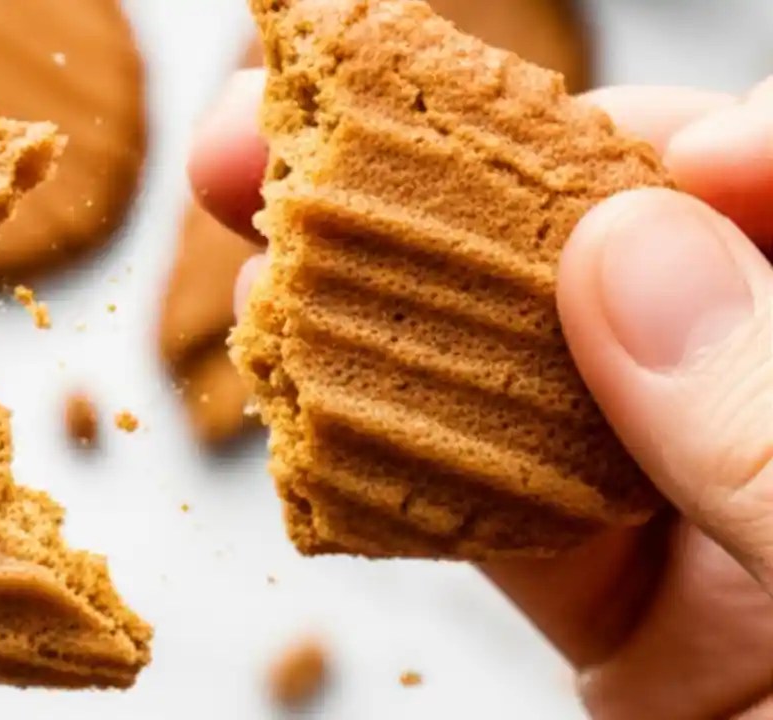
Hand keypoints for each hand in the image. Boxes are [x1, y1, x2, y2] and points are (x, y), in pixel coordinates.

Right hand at [193, 70, 772, 718]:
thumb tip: (638, 259)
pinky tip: (310, 379)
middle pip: (635, 277)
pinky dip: (402, 455)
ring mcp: (712, 533)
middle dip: (479, 188)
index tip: (646, 156)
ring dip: (398, 302)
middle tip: (330, 116)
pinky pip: (497, 512)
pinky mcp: (626, 623)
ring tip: (272, 210)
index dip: (721, 159)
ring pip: (535, 384)